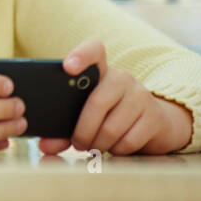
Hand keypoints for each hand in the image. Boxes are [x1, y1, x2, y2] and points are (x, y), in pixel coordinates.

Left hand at [37, 39, 193, 155]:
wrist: (155, 125)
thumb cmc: (110, 116)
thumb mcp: (87, 117)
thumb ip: (63, 129)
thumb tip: (45, 146)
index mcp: (100, 71)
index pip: (94, 49)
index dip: (81, 55)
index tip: (68, 67)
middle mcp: (122, 78)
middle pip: (97, 102)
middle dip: (82, 130)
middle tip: (77, 143)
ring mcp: (141, 95)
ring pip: (111, 127)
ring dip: (98, 144)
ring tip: (93, 147)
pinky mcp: (155, 117)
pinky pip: (128, 140)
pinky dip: (116, 150)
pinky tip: (114, 148)